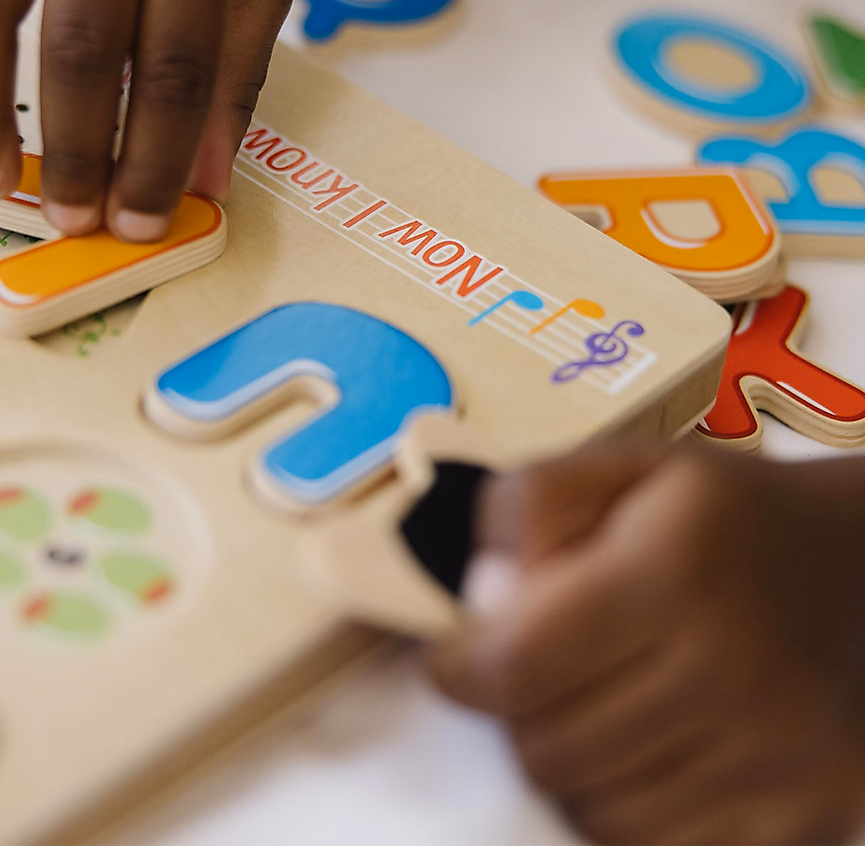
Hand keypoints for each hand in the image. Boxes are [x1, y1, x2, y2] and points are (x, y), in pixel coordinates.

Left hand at [432, 441, 864, 843]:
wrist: (862, 571)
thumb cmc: (722, 519)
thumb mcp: (622, 467)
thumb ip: (530, 506)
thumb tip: (478, 596)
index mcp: (675, 567)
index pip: (517, 664)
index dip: (459, 669)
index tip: (454, 657)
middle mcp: (736, 668)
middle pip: (548, 748)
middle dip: (516, 712)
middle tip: (536, 672)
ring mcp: (779, 758)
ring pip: (595, 811)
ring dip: (570, 763)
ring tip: (594, 703)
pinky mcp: (806, 819)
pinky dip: (627, 809)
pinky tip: (640, 749)